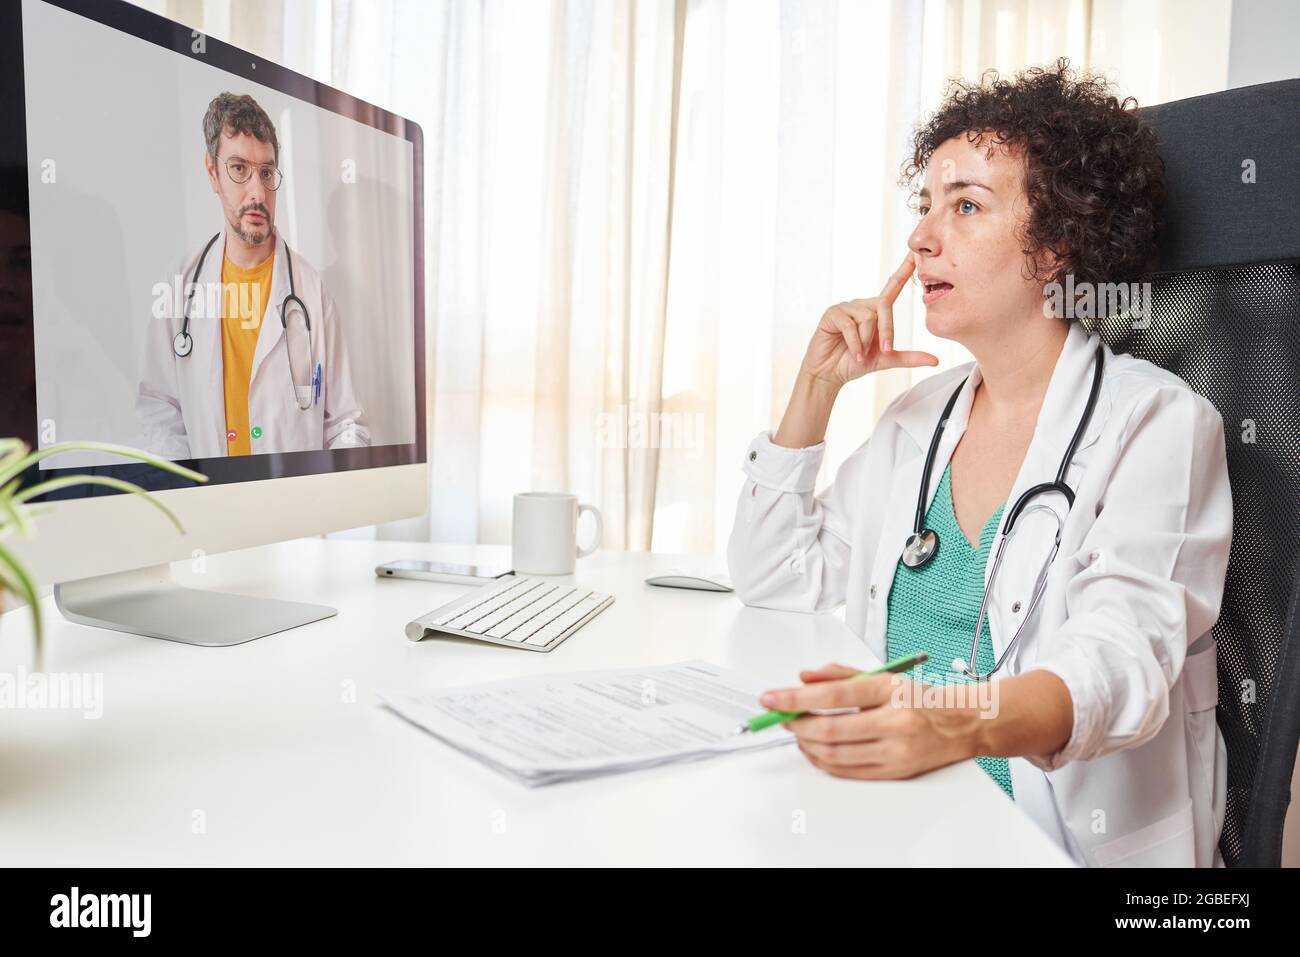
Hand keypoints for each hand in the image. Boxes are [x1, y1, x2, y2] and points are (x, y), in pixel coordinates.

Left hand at [759, 663, 980, 779]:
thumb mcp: (884, 675)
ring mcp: (895, 751)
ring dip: (806, 744)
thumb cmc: (921, 698)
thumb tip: (804, 677)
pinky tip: (814, 749)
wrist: (963, 723)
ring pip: (836, 754)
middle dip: (795, 724)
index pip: (832, 695)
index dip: (795, 697)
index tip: (771, 697)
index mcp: (889, 690)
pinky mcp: (895, 772)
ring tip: (795, 732)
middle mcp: (894, 722)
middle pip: (830, 729)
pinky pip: (849, 772)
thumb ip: (841, 674)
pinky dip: (824, 761)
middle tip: (779, 716)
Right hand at [798, 252, 939, 388]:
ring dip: (866, 341)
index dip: (905, 269)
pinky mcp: (832, 314)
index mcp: (875, 310)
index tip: (915, 253)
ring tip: (860, 354)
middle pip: (883, 306)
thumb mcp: (886, 359)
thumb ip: (909, 357)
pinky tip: (853, 353)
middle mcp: (861, 304)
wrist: (830, 374)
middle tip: (884, 350)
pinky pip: (850, 325)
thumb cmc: (854, 362)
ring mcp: (846, 307)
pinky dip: (855, 343)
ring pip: (867, 317)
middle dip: (887, 330)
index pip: (893, 285)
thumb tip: (935, 360)